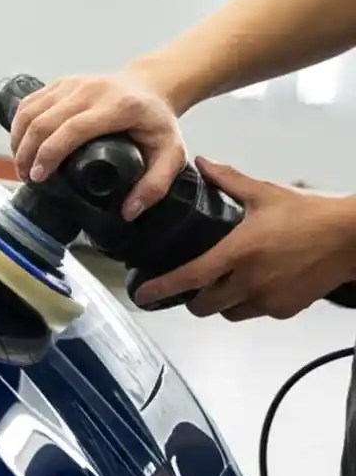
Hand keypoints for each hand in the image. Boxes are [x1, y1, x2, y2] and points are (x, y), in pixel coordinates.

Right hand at [9, 67, 186, 220]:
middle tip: (27, 179)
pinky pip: (29, 102)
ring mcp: (73, 83)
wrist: (151, 84)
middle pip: (44, 121)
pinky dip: (18, 125)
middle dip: (27, 153)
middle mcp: (92, 90)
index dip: (49, 154)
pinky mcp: (61, 83)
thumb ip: (155, 185)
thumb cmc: (157, 122)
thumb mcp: (172, 153)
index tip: (39, 178)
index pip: (72, 129)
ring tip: (22, 166)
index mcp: (118, 107)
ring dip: (18, 141)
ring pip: (31, 111)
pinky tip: (20, 144)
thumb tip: (128, 212)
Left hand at [135, 157, 355, 320]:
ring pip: (228, 314)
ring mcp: (269, 299)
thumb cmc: (308, 213)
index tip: (142, 295)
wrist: (353, 237)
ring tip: (224, 283)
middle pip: (204, 306)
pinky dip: (248, 304)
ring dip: (220, 303)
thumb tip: (201, 162)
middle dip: (192, 299)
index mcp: (239, 252)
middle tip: (191, 286)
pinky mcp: (286, 310)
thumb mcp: (265, 193)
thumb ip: (228, 180)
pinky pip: (255, 313)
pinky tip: (255, 284)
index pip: (190, 277)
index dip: (162, 288)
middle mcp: (250, 281)